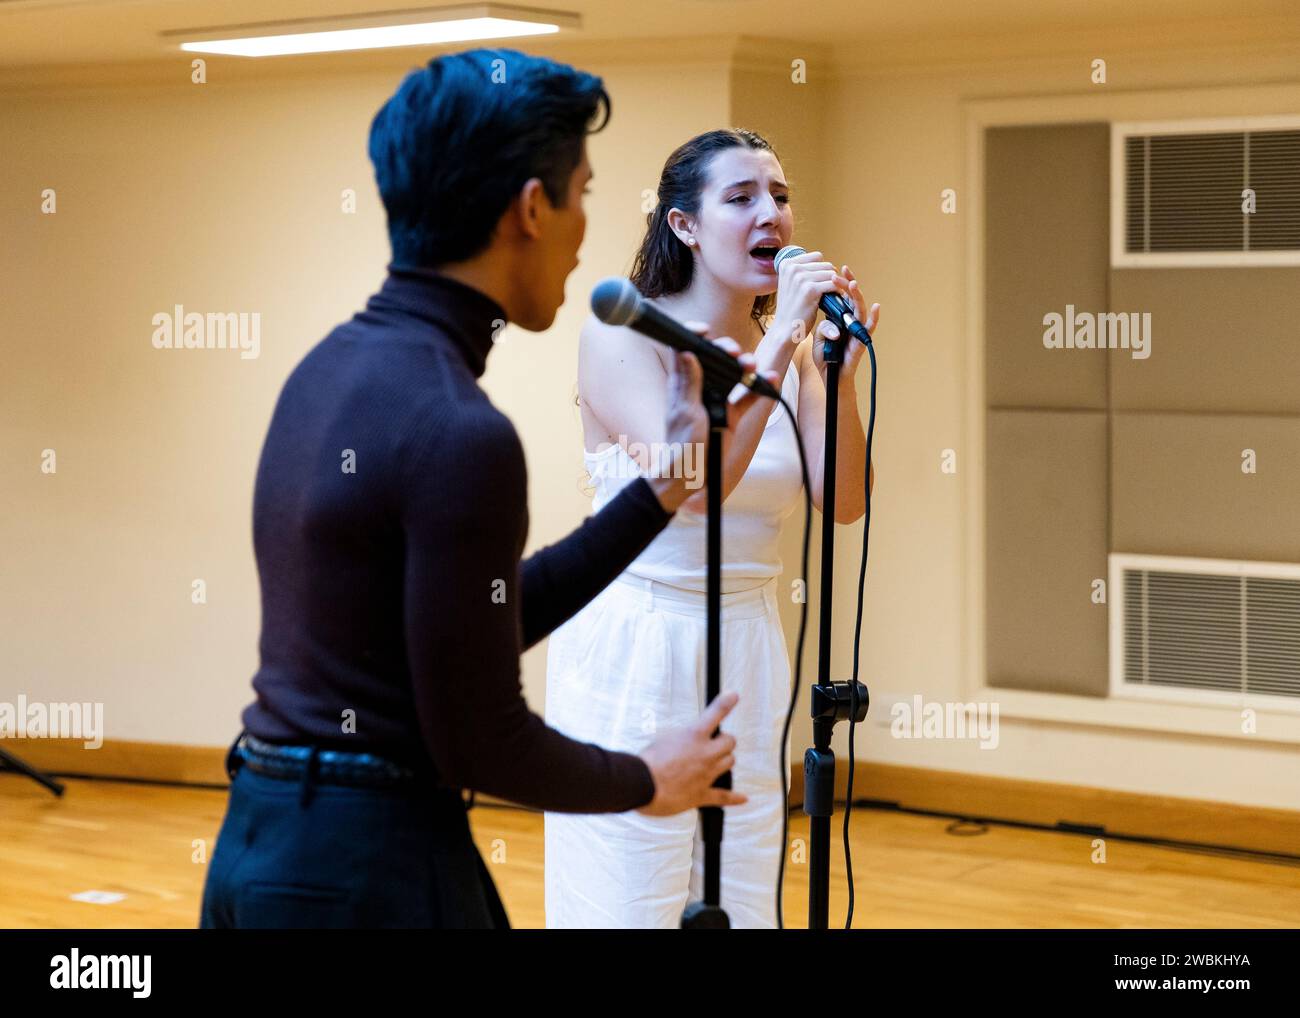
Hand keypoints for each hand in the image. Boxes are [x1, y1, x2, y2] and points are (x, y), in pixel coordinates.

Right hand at [637, 691, 747, 815]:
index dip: (726, 703)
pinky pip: (723, 796)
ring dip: (725, 760)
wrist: (641, 784)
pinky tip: (743, 798)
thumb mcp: (665, 738)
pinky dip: (734, 798)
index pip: (716, 714)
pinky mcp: (701, 794)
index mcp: (694, 736)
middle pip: (729, 742)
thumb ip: (683, 738)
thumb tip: (690, 742)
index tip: (733, 695)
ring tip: (717, 761)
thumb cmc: (647, 760)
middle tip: (716, 742)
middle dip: (724, 741)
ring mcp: (706, 774)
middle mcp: (705, 753)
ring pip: (729, 763)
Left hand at [648, 325, 779, 512]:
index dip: (695, 337)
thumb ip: (689, 382)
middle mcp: (700, 388)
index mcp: (683, 384)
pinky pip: (747, 397)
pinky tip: (770, 378)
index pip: (686, 351)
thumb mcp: (686, 412)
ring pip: (733, 374)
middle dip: (727, 350)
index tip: (705, 330)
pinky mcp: (731, 414)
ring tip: (751, 365)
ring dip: (744, 366)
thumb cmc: (682, 445)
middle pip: (715, 359)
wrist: (691, 474)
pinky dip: (759, 388)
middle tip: (734, 353)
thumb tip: (686, 351)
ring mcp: (717, 399)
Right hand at [769, 249, 851, 345]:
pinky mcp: (810, 289)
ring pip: (831, 274)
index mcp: (787, 263)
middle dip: (829, 278)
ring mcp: (801, 278)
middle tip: (825, 293)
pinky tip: (832, 301)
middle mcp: (792, 268)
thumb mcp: (790, 283)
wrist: (784, 330)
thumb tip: (822, 260)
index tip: (819, 283)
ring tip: (827, 297)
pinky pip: (833, 285)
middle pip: (826, 265)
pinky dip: (836, 293)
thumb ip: (802, 269)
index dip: (822, 270)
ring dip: (833, 286)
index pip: (817, 257)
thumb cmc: (791, 308)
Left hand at [809, 265, 880, 387]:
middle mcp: (850, 322)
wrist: (829, 377)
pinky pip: (868, 329)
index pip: (842, 297)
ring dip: (857, 296)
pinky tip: (876, 307)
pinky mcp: (860, 342)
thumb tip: (829, 318)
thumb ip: (823, 326)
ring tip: (852, 284)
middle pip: (852, 299)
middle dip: (847, 284)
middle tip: (839, 272)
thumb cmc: (825, 357)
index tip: (835, 270)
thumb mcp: (819, 338)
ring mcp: (856, 331)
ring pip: (860, 310)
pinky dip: (873, 319)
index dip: (840, 283)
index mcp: (840, 318)